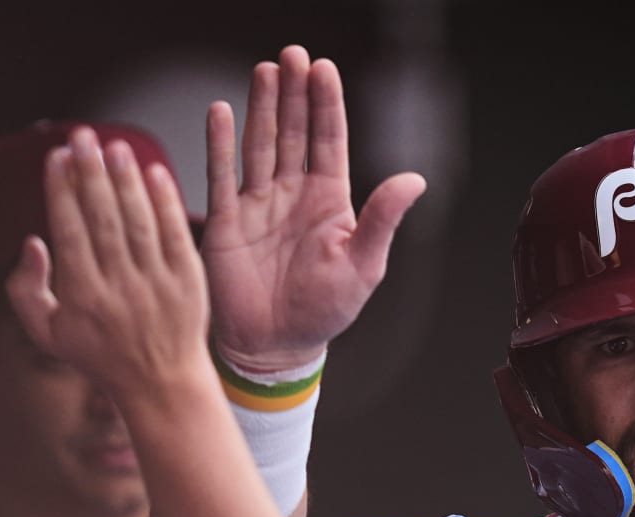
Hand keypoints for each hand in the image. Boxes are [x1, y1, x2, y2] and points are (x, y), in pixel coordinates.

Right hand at [5, 128, 209, 400]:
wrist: (161, 383)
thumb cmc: (99, 354)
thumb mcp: (46, 331)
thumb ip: (25, 288)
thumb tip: (33, 240)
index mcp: (83, 296)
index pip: (70, 232)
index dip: (62, 191)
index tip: (56, 156)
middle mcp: (120, 288)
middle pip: (103, 220)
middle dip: (91, 173)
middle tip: (83, 135)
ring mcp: (158, 285)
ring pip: (139, 223)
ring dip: (127, 181)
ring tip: (116, 146)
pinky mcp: (189, 282)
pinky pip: (176, 236)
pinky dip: (167, 204)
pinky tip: (157, 173)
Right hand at [204, 45, 426, 370]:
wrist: (277, 345)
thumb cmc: (325, 310)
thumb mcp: (363, 265)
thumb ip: (383, 220)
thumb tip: (415, 180)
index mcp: (330, 201)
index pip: (329, 141)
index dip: (326, 104)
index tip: (323, 68)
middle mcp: (294, 194)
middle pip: (294, 132)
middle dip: (294, 93)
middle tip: (292, 54)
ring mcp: (258, 203)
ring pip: (261, 144)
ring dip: (262, 108)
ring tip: (264, 71)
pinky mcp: (225, 220)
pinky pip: (221, 175)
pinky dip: (220, 144)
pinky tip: (220, 111)